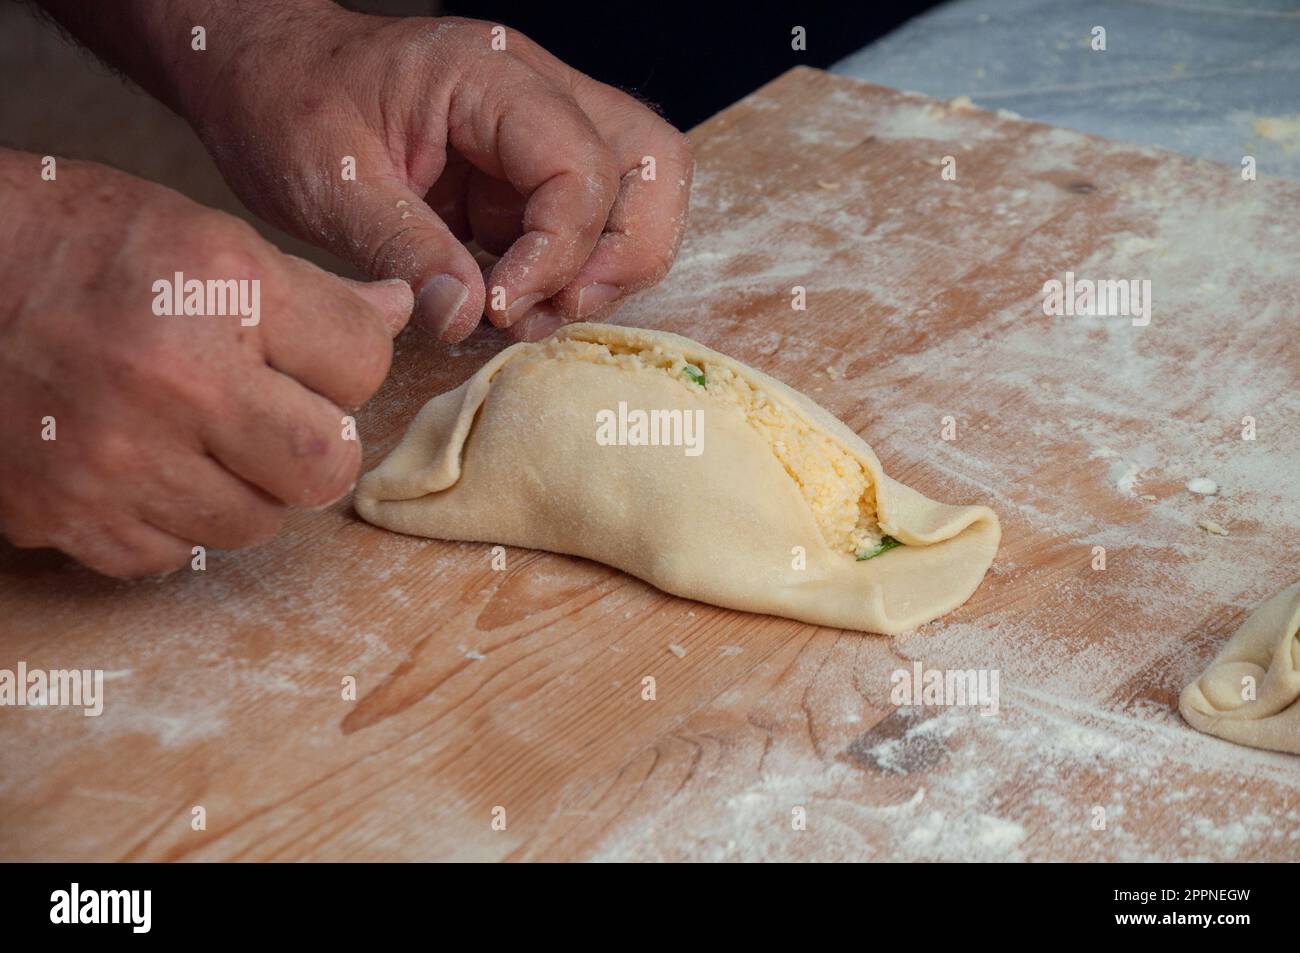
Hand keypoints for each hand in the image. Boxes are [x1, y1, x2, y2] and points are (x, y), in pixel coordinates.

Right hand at [0, 152, 411, 575]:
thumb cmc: (65, 241)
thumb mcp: (196, 232)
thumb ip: (308, 289)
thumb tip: (399, 311)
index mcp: (217, 288)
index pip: (363, 364)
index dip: (351, 365)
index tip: (319, 360)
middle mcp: (174, 379)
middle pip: (327, 466)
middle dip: (317, 445)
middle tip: (276, 417)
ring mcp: (116, 459)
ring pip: (255, 523)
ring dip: (246, 487)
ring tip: (200, 437)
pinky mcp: (67, 516)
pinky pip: (172, 553)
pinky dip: (171, 519)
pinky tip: (141, 465)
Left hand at [188, 7, 693, 341]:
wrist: (263, 76)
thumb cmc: (287, 101)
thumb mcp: (329, 180)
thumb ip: (403, 247)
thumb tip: (466, 317)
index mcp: (490, 76)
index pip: (581, 166)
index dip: (558, 252)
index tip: (497, 307)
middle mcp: (538, 94)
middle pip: (653, 166)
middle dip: (622, 256)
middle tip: (550, 310)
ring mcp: (541, 134)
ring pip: (640, 195)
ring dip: (604, 269)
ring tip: (524, 313)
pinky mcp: (527, 174)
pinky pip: (589, 223)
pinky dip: (569, 272)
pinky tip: (510, 301)